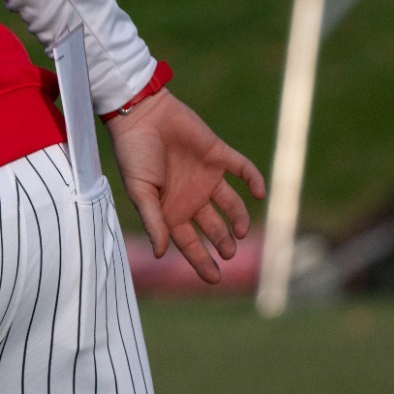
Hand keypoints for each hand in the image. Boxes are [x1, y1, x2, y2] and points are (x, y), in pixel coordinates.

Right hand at [105, 90, 264, 284]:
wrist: (142, 114)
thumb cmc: (134, 154)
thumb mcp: (140, 191)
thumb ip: (154, 221)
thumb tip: (162, 253)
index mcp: (170, 209)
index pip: (189, 242)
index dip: (201, 261)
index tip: (214, 279)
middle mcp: (191, 196)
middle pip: (214, 228)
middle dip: (223, 243)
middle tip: (228, 253)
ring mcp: (206, 176)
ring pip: (232, 205)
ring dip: (239, 219)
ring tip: (240, 232)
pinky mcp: (218, 154)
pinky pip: (243, 170)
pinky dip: (254, 180)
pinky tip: (259, 192)